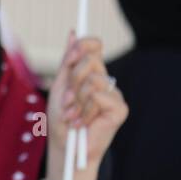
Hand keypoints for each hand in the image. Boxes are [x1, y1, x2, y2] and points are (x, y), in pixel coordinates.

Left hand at [43, 33, 127, 179]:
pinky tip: (82, 123)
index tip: (69, 58)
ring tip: (72, 115)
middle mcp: (105, 81)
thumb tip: (73, 33)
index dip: (82, 46)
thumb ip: (67, 61)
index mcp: (90, 73)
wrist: (65, 147)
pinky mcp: (120, 109)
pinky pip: (99, 96)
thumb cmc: (62, 119)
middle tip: (67, 100)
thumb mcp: (60, 87)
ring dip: (76, 99)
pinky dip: (85, 110)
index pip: (94, 45)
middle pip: (91, 59)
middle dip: (72, 80)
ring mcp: (114, 95)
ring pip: (94, 79)